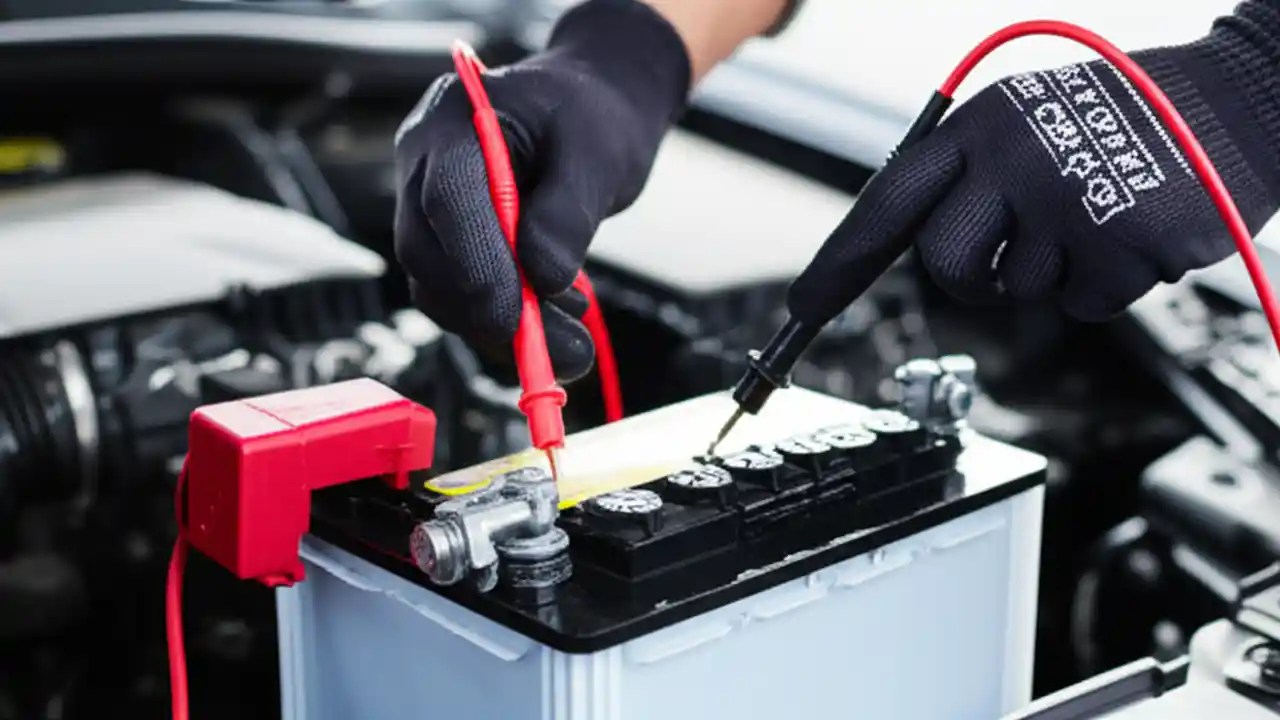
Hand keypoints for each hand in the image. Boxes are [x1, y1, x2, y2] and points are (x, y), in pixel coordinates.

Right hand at [394, 0, 689, 380]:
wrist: (589, 110)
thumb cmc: (593, 118)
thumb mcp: (598, 154)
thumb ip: (568, 213)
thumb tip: (543, 280)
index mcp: (453, 120)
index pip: (445, 201)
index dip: (476, 267)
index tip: (517, 319)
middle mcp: (424, 163)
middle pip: (428, 254)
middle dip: (488, 313)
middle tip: (562, 354)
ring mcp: (427, 204)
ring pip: (439, 287)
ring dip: (501, 327)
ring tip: (575, 338)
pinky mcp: (447, 241)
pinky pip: (459, 295)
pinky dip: (505, 320)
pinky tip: (559, 315)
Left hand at [789, 23, 1279, 324]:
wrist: (1239, 98)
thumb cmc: (1126, 115)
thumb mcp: (1027, 118)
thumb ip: (970, 172)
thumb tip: (914, 238)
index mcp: (981, 124)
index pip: (889, 201)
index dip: (841, 263)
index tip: (803, 310)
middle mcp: (1013, 157)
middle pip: (946, 265)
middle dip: (975, 280)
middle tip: (1014, 259)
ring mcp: (1067, 200)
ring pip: (1021, 288)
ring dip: (1056, 269)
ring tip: (1100, 212)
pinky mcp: (1122, 243)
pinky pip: (1084, 302)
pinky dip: (1107, 284)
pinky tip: (1136, 230)